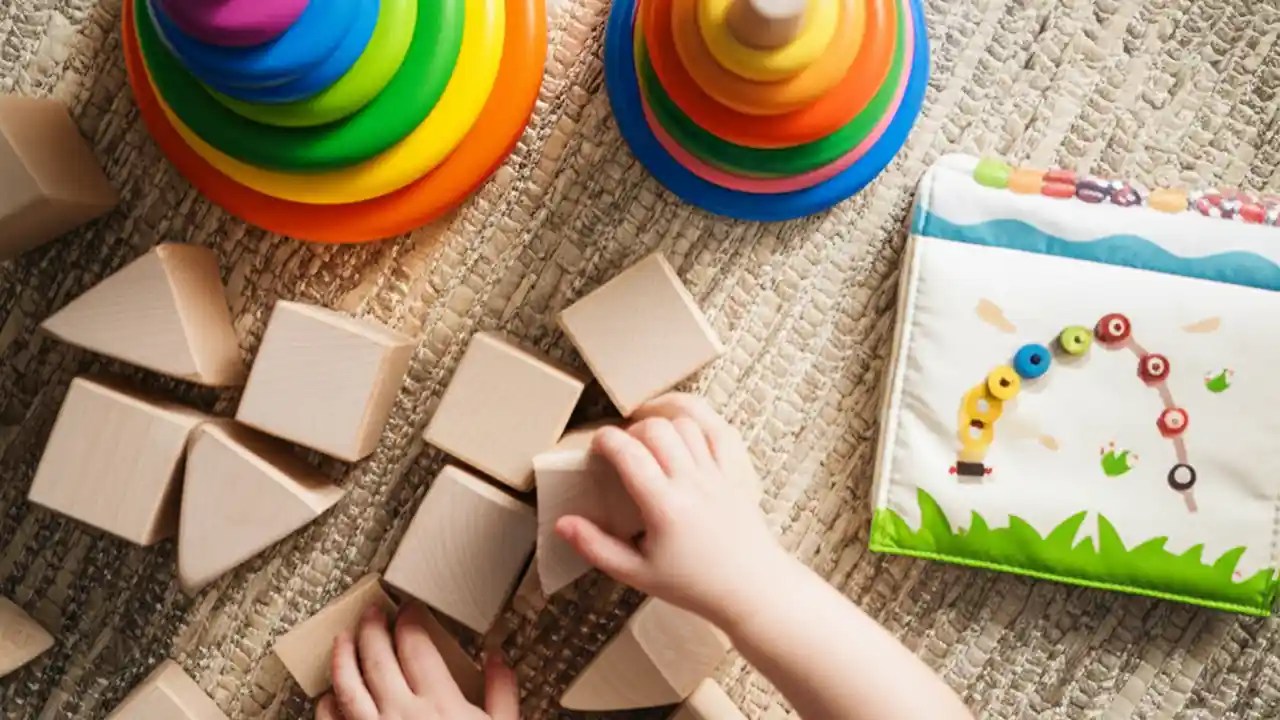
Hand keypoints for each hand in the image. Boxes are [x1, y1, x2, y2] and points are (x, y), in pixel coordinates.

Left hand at [316, 604, 518, 719]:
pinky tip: (328, 694)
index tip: (409, 609)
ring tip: (342, 638)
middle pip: (378, 655)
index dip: (410, 620)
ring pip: (348, 683)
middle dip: (372, 627)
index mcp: (441, 702)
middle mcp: (402, 712)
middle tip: (371, 612)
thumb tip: (497, 658)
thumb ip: (502, 691)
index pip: (416, 645)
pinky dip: (328, 703)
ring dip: (343, 656)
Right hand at [555, 393, 786, 624]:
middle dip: (632, 429)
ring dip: (662, 421)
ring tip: (648, 435)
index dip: (606, 440)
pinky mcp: (736, 472)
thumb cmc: (693, 584)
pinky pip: (720, 428)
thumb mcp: (636, 574)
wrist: (750, 589)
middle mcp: (692, 483)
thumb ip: (596, 547)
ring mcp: (718, 474)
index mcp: (665, 507)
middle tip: (623, 448)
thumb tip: (562, 523)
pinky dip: (698, 416)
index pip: (629, 453)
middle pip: (656, 429)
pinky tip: (681, 419)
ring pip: (686, 423)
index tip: (597, 445)